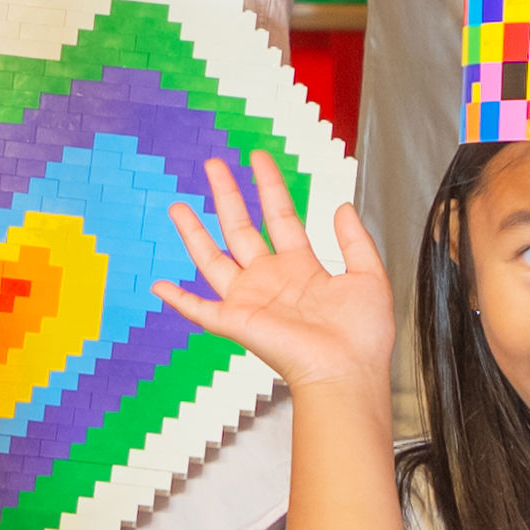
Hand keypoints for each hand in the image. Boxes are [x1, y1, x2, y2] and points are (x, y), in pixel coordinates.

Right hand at [150, 150, 388, 405]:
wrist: (349, 371)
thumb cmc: (363, 336)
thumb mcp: (369, 276)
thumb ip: (355, 240)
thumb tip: (342, 206)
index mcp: (301, 268)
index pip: (280, 216)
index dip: (268, 185)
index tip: (257, 157)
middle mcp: (271, 280)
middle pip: (240, 229)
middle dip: (226, 195)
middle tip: (213, 165)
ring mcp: (250, 300)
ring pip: (213, 259)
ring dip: (194, 233)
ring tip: (177, 206)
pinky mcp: (236, 323)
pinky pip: (200, 310)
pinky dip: (178, 299)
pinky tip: (159, 286)